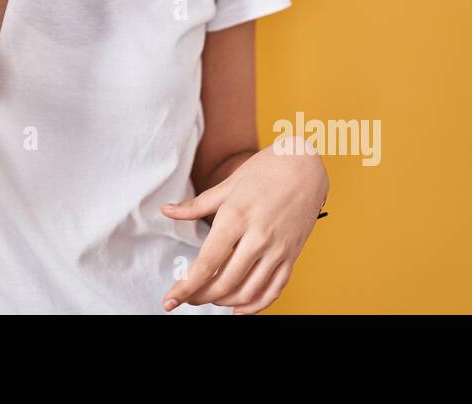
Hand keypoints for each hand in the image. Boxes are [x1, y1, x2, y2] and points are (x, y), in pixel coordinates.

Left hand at [159, 136, 327, 313]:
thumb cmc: (265, 169)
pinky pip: (274, 289)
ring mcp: (278, 248)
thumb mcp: (228, 184)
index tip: (170, 301)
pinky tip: (240, 308)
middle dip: (201, 297)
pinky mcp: (293, 254)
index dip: (186, 287)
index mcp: (236, 217)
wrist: (305, 164)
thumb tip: (166, 210)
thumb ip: (196, 205)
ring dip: (225, 302)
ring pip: (248, 291)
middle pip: (225, 282)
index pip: (206, 263)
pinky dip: (255, 304)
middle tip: (187, 298)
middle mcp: (257, 237)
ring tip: (210, 299)